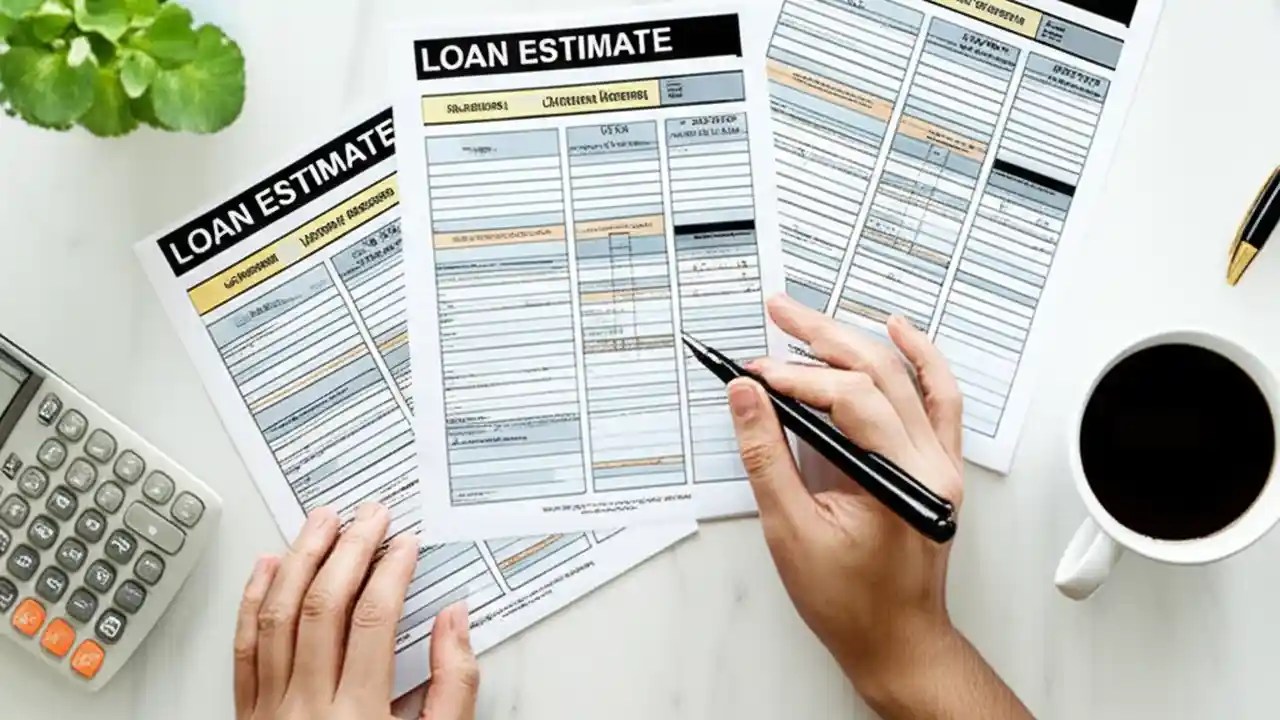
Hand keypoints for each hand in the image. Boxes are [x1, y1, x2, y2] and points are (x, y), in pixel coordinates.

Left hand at [234, 504, 479, 719]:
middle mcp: (305, 709)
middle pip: (322, 606)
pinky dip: (253, 600)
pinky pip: (244, 647)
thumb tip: (454, 623)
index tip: (406, 545)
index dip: (391, 571)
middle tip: (370, 514)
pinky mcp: (249, 717)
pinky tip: (268, 568)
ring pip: (276, 615)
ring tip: (321, 522)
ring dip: (300, 559)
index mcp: (356, 717)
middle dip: (349, 549)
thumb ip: (452, 688)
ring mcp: (270, 711)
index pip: (372, 619)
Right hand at [729, 296, 964, 694]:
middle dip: (821, 337)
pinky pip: (939, 398)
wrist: (896, 639)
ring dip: (857, 341)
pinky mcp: (937, 464)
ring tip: (813, 319)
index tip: (756, 374)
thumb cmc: (850, 602)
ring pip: (905, 378)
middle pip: (878, 373)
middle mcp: (931, 464)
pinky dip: (920, 360)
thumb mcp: (791, 531)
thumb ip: (767, 456)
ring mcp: (940, 462)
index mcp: (901, 479)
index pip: (849, 400)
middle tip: (780, 311)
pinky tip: (898, 332)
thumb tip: (747, 399)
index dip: (797, 378)